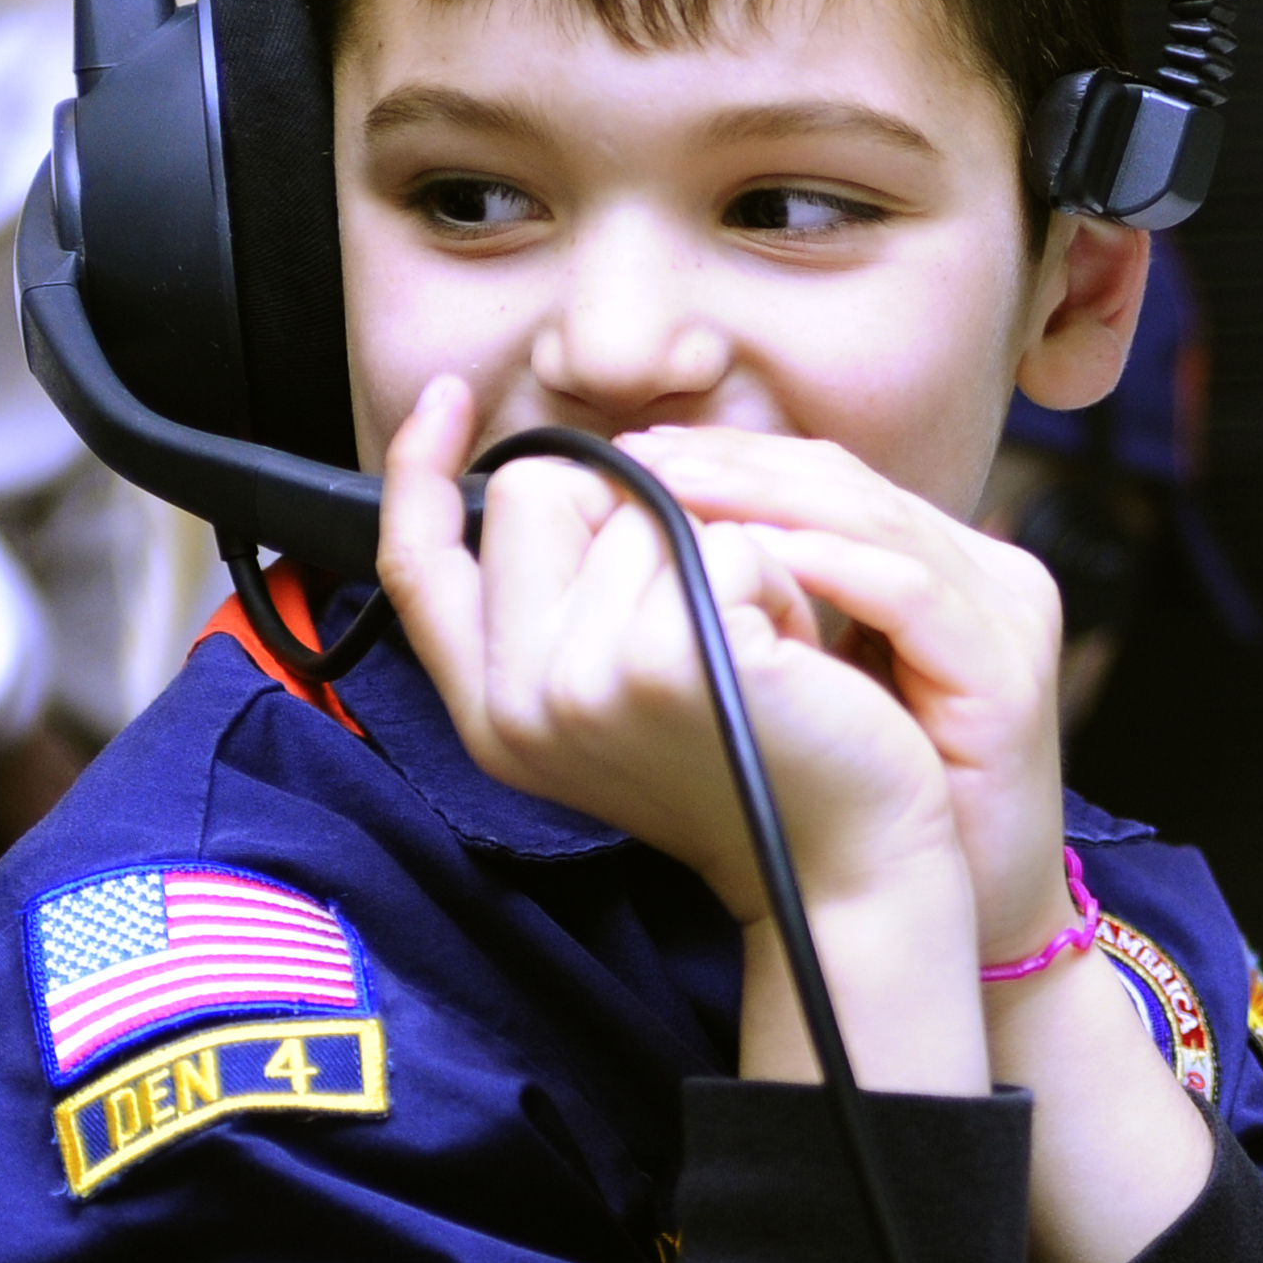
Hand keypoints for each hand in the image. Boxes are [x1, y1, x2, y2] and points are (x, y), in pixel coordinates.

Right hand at [375, 380, 965, 926]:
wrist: (846, 866)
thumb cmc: (761, 762)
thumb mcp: (634, 687)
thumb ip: (573, 603)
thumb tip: (574, 477)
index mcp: (495, 708)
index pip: (415, 561)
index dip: (418, 469)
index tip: (450, 396)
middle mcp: (519, 701)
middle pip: (542, 491)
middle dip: (641, 516)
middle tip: (709, 616)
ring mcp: (585, 680)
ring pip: (649, 508)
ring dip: (732, 559)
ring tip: (760, 655)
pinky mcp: (670, 659)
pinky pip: (730, 540)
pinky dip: (784, 583)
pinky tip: (797, 664)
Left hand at [608, 422, 1077, 969]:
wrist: (954, 917)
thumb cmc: (864, 810)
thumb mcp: (807, 686)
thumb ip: (758, 609)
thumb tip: (638, 546)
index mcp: (945, 565)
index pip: (830, 476)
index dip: (731, 455)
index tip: (628, 461)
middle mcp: (989, 573)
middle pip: (848, 480)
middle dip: (731, 464)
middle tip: (635, 461)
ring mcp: (1007, 617)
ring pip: (874, 519)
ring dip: (761, 498)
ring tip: (672, 490)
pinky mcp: (1006, 673)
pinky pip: (910, 593)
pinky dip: (825, 566)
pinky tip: (745, 561)